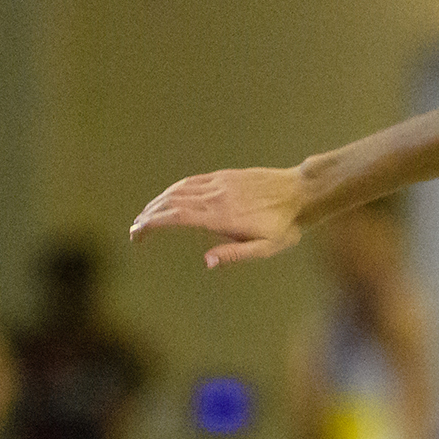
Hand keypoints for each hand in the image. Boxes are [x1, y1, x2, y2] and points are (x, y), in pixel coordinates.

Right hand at [129, 165, 306, 267]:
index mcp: (220, 216)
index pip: (175, 217)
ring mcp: (219, 184)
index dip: (151, 223)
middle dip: (148, 215)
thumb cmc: (286, 225)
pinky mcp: (225, 176)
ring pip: (178, 189)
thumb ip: (235, 255)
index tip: (137, 233)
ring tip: (147, 215)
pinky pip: (192, 181)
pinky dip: (174, 190)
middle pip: (170, 202)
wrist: (302, 191)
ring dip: (158, 202)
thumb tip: (207, 262)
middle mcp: (214, 197)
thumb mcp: (267, 248)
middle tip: (136, 229)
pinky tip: (170, 197)